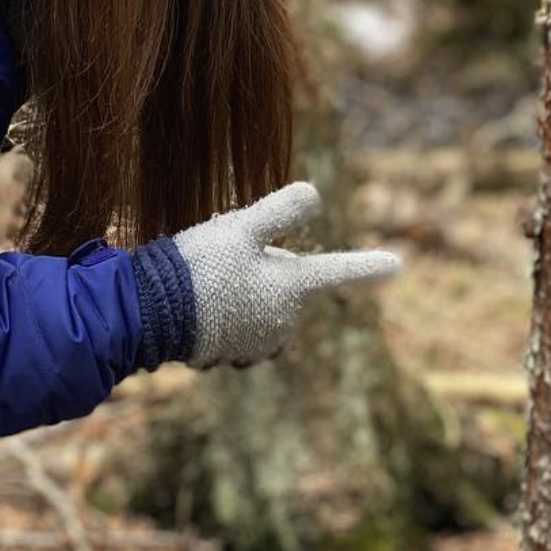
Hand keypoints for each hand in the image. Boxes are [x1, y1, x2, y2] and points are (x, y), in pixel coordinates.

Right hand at [171, 182, 399, 369]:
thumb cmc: (198, 266)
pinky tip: (197, 305)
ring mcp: (259, 343)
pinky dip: (223, 314)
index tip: (398, 265)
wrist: (152, 315)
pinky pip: (237, 328)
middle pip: (286, 281)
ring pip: (262, 305)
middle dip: (264, 265)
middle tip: (226, 254)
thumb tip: (315, 194)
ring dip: (244, 291)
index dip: (368, 266)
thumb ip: (281, 210)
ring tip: (208, 280)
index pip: (338, 271)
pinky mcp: (232, 355)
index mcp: (293, 288)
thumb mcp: (241, 227)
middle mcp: (284, 322)